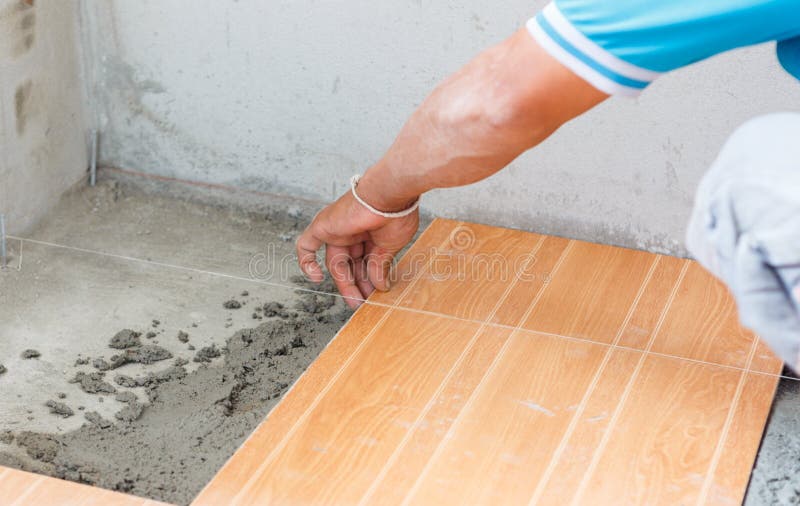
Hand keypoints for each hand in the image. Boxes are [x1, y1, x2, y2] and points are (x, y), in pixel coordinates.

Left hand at [295, 189, 418, 307]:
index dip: (370, 279)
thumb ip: (381, 265)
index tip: (378, 292)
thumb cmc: (396, 214)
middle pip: (350, 264)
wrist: (388, 195)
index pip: (365, 261)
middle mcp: (352, 231)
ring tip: (357, 301)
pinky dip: (306, 261)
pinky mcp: (323, 227)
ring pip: (335, 263)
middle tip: (365, 302)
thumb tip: (380, 284)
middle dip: (358, 284)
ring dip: (345, 283)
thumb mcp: (390, 246)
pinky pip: (306, 245)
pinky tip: (315, 277)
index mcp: (370, 233)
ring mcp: (337, 230)